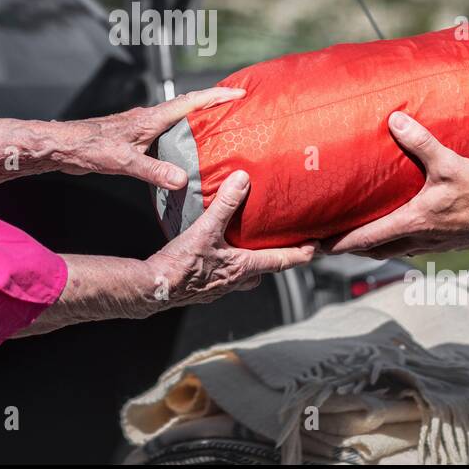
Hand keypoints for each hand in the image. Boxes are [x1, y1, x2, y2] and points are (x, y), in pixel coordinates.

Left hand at [55, 87, 244, 188]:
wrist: (63, 146)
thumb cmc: (90, 148)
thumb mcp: (125, 162)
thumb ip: (154, 171)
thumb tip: (182, 181)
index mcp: (152, 119)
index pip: (191, 102)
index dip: (217, 97)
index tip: (239, 93)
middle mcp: (149, 118)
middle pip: (188, 105)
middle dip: (213, 102)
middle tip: (236, 105)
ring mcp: (141, 126)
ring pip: (176, 117)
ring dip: (197, 117)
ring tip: (217, 125)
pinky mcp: (134, 137)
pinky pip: (165, 130)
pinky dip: (181, 133)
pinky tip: (182, 148)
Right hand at [147, 170, 317, 305]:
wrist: (153, 288)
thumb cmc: (181, 265)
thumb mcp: (206, 229)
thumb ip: (225, 205)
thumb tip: (243, 180)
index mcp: (241, 267)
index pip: (279, 262)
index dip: (299, 255)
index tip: (314, 249)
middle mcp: (233, 281)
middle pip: (262, 272)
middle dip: (272, 262)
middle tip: (279, 248)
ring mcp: (217, 288)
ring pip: (241, 277)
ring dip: (246, 265)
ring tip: (242, 247)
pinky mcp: (200, 289)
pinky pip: (221, 277)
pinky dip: (223, 266)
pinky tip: (212, 254)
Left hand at [325, 111, 468, 259]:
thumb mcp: (448, 163)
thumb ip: (420, 142)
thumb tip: (395, 120)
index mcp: (410, 223)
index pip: (365, 239)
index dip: (338, 243)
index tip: (317, 246)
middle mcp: (415, 239)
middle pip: (373, 250)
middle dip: (350, 247)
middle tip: (329, 239)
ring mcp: (429, 245)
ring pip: (390, 250)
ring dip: (371, 246)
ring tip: (356, 234)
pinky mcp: (441, 244)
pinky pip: (408, 247)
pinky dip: (392, 242)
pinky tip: (393, 229)